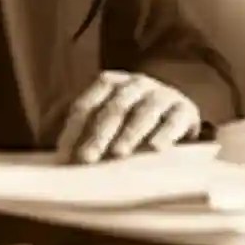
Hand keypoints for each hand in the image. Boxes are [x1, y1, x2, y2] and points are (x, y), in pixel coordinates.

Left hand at [55, 70, 201, 163]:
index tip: (64, 156)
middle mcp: (135, 84)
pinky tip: (156, 148)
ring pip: (144, 111)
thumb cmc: (132, 122)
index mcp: (110, 83)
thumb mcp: (107, 120)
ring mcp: (161, 93)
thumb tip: (59, 161)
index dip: (74, 130)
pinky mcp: (184, 108)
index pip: (87, 104)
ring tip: (118, 153)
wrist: (177, 112)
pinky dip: (165, 133)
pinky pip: (174, 119)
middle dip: (98, 134)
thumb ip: (84, 133)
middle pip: (114, 107)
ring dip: (130, 132)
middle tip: (87, 159)